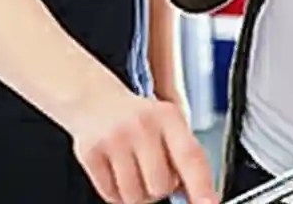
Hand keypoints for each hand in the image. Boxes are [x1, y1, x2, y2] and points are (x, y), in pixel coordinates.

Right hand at [66, 85, 217, 203]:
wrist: (94, 98)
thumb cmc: (138, 118)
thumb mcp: (167, 125)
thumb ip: (185, 156)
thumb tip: (200, 196)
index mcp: (168, 116)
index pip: (191, 157)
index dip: (201, 186)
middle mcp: (142, 125)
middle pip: (161, 187)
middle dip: (159, 188)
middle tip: (151, 169)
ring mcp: (115, 139)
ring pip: (135, 197)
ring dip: (137, 193)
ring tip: (133, 170)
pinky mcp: (90, 152)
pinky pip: (111, 196)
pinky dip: (116, 192)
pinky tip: (116, 171)